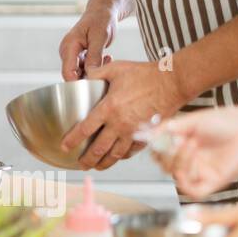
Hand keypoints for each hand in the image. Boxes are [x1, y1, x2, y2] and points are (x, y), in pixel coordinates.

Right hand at [59, 4, 118, 80]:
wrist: (102, 11)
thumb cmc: (101, 20)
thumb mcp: (100, 37)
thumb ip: (94, 56)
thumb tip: (91, 74)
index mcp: (69, 46)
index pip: (68, 72)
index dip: (79, 82)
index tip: (95, 83)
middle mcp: (67, 51)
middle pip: (73, 75)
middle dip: (90, 76)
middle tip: (106, 66)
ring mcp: (71, 54)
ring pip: (80, 73)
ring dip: (94, 71)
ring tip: (107, 58)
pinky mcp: (77, 56)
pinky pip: (84, 68)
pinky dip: (95, 67)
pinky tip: (106, 58)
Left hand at [59, 59, 187, 169]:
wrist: (172, 82)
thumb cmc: (145, 74)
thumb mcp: (115, 69)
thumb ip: (96, 73)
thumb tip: (84, 75)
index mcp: (109, 108)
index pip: (85, 129)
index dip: (72, 140)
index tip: (65, 146)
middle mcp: (120, 124)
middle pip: (99, 148)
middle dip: (87, 159)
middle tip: (80, 164)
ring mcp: (134, 131)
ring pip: (116, 154)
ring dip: (104, 163)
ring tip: (96, 167)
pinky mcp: (147, 134)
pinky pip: (132, 151)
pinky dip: (123, 156)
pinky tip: (118, 157)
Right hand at [153, 106, 237, 197]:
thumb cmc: (228, 122)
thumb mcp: (192, 120)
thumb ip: (168, 127)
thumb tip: (146, 134)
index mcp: (184, 144)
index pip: (160, 151)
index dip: (156, 146)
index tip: (157, 136)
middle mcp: (191, 159)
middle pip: (164, 165)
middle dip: (165, 153)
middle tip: (174, 140)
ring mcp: (201, 172)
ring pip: (175, 177)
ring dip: (177, 161)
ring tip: (189, 145)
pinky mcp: (212, 183)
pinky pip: (192, 190)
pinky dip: (186, 178)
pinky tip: (193, 160)